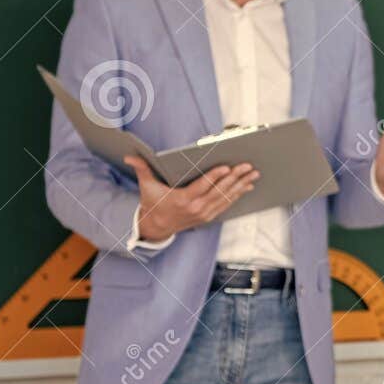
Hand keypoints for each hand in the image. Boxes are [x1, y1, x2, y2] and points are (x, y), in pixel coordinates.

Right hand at [124, 155, 259, 240]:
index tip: (226, 167)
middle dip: (235, 178)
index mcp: (182, 199)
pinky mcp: (209, 217)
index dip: (215, 177)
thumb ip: (141, 169)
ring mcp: (204, 214)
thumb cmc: (153, 203)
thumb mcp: (146, 186)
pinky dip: (237, 195)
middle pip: (219, 191)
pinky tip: (247, 186)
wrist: (156, 227)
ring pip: (226, 198)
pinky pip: (226, 205)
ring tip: (253, 174)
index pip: (202, 187)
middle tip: (247, 167)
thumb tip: (130, 156)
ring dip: (241, 186)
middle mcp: (196, 208)